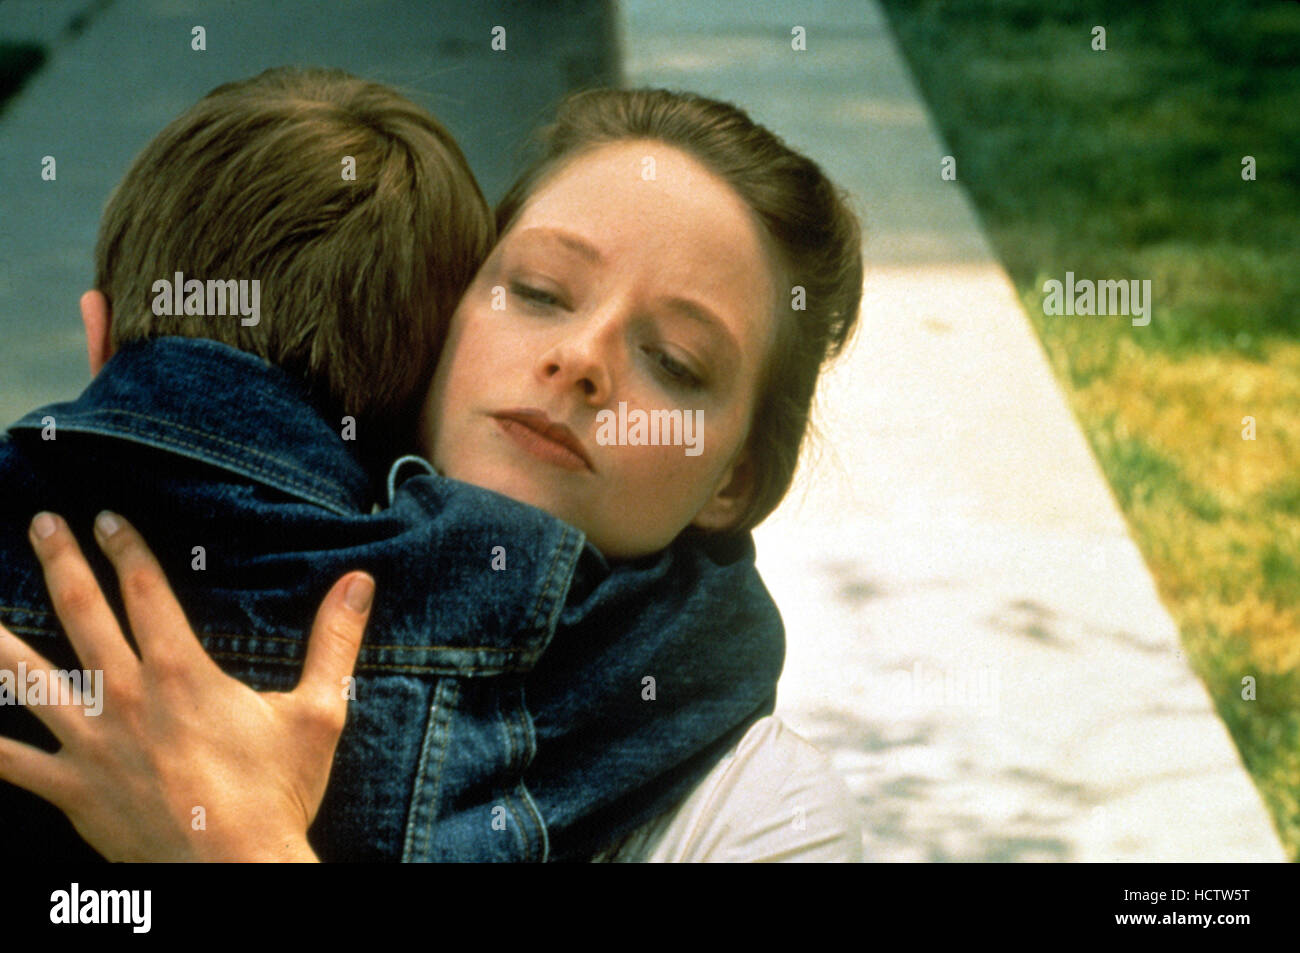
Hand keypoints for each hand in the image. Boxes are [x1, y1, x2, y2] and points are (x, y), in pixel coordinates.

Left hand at [0, 511, 373, 861]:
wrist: (235, 871)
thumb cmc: (277, 795)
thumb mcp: (319, 713)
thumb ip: (335, 643)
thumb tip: (360, 583)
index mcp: (181, 673)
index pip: (146, 590)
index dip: (125, 548)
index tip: (106, 517)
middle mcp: (126, 698)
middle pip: (82, 613)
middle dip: (61, 561)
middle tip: (42, 523)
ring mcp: (90, 745)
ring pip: (28, 679)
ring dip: (0, 637)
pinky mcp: (71, 790)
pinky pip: (11, 763)